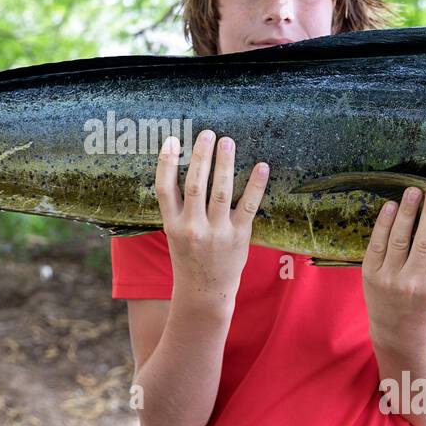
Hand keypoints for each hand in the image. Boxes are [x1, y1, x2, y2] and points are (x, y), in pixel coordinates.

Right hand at [154, 129, 269, 302]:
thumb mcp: (174, 233)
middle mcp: (192, 227)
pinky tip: (261, 166)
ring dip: (224, 164)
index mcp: (172, 225)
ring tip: (227, 141)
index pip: (164, 189)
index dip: (167, 162)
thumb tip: (186, 167)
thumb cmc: (189, 258)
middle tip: (208, 133)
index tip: (173, 140)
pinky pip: (248, 206)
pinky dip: (255, 185)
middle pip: (195, 185)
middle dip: (201, 156)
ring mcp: (216, 232)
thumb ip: (178, 207)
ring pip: (220, 191)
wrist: (204, 292)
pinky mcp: (238, 236)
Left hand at [362, 183, 425, 352]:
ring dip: (407, 212)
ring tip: (414, 191)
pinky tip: (390, 206)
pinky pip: (377, 244)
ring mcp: (390, 279)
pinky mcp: (370, 275)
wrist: (398, 334)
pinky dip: (384, 223)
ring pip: (399, 239)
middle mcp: (414, 284)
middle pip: (424, 242)